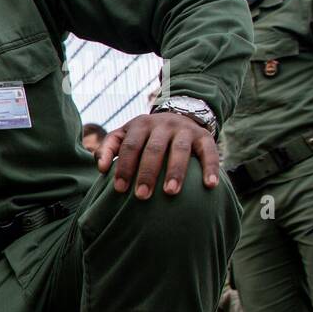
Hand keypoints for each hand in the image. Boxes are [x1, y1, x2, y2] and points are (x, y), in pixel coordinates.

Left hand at [96, 112, 219, 198]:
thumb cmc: (145, 136)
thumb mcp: (125, 135)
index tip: (119, 189)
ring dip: (175, 172)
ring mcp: (185, 129)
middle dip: (147, 173)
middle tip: (141, 196)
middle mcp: (163, 124)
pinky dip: (211, 168)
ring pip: (180, 150)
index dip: (124, 167)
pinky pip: (209, 152)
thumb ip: (109, 149)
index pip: (130, 146)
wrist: (179, 115)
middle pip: (153, 149)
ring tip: (170, 193)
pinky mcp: (205, 136)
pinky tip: (210, 185)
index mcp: (140, 124)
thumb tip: (101, 168)